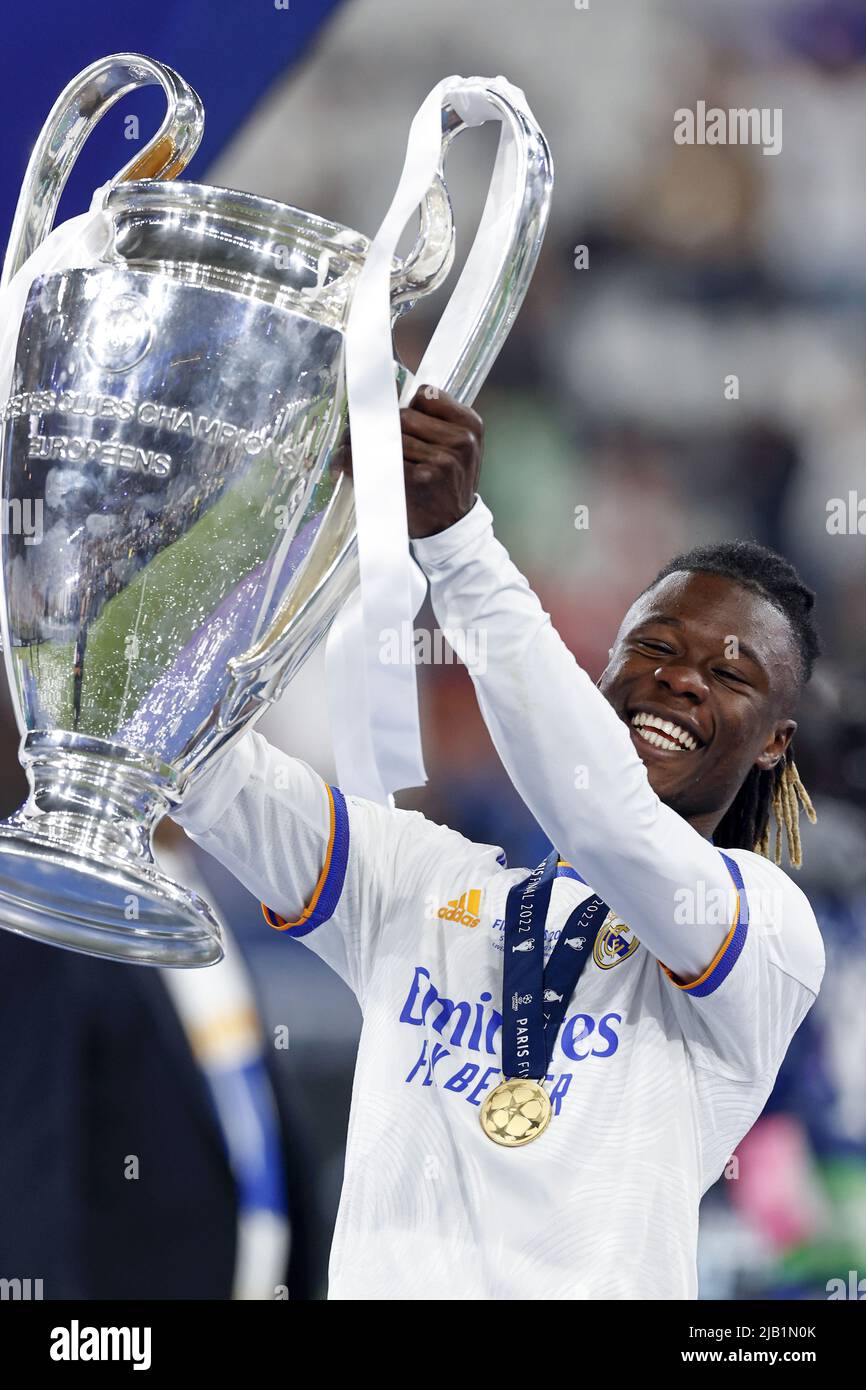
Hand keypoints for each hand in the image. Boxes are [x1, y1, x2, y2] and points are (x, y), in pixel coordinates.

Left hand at [331, 385, 483, 537]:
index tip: (392, 418)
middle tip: (357, 434)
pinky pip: (375, 458)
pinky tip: (342, 463)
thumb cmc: (447, 486)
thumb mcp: (458, 450)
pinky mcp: (418, 480)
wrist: (452, 529)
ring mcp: (440, 460)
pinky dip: (351, 460)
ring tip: (348, 450)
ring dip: (360, 442)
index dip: (406, 406)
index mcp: (470, 426)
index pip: (427, 395)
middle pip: (404, 415)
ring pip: (387, 435)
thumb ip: (435, 423)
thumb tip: (386, 400)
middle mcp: (460, 441)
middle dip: (379, 424)